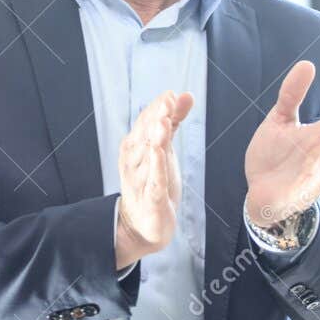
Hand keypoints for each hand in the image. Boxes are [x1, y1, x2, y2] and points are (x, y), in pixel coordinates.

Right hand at [115, 90, 192, 270]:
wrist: (141, 225)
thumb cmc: (153, 182)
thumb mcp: (165, 149)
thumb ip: (174, 122)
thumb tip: (185, 94)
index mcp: (135, 146)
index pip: (145, 122)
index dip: (158, 108)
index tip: (171, 95)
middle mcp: (133, 161)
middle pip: (145, 135)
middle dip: (156, 118)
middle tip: (167, 102)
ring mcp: (140, 180)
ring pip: (148, 156)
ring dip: (156, 138)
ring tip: (164, 121)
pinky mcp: (151, 200)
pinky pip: (153, 181)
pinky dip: (156, 167)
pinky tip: (159, 153)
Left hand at [243, 60, 319, 225]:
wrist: (261, 191)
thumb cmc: (275, 154)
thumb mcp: (280, 120)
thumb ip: (292, 94)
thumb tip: (308, 63)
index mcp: (319, 137)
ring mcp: (313, 177)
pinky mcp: (299, 195)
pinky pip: (306, 187)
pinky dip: (310, 180)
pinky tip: (315, 171)